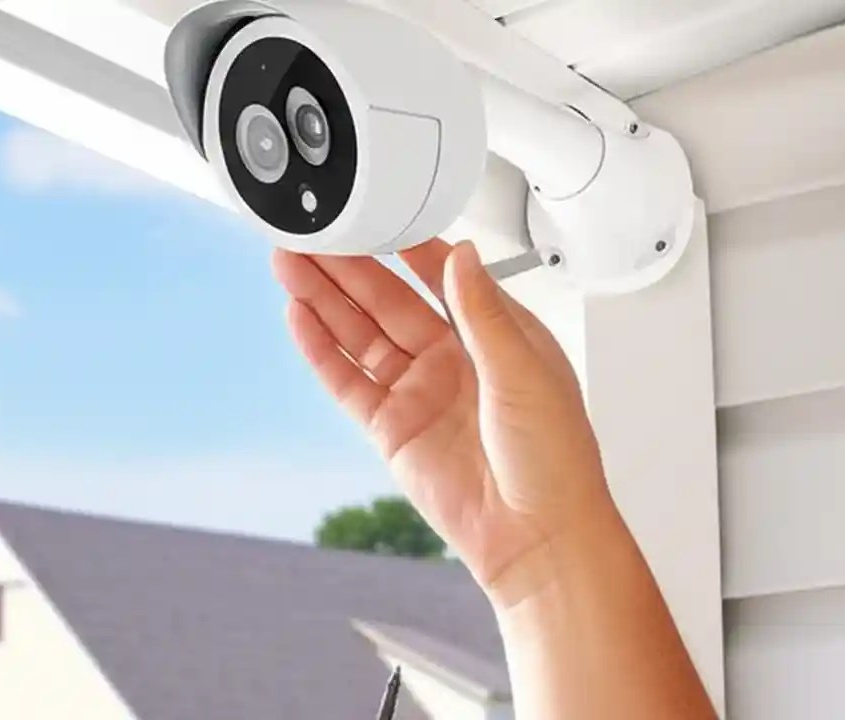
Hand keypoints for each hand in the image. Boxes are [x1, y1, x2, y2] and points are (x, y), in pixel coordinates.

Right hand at [273, 239, 612, 594]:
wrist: (537, 535)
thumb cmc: (554, 459)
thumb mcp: (524, 371)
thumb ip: (482, 312)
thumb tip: (460, 253)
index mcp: (495, 334)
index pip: (439, 274)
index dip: (402, 243)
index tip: (371, 212)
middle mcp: (452, 357)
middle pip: (387, 299)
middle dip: (348, 266)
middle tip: (312, 234)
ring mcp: (417, 390)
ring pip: (360, 333)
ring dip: (324, 299)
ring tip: (290, 264)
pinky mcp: (391, 427)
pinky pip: (348, 379)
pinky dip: (321, 349)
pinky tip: (299, 316)